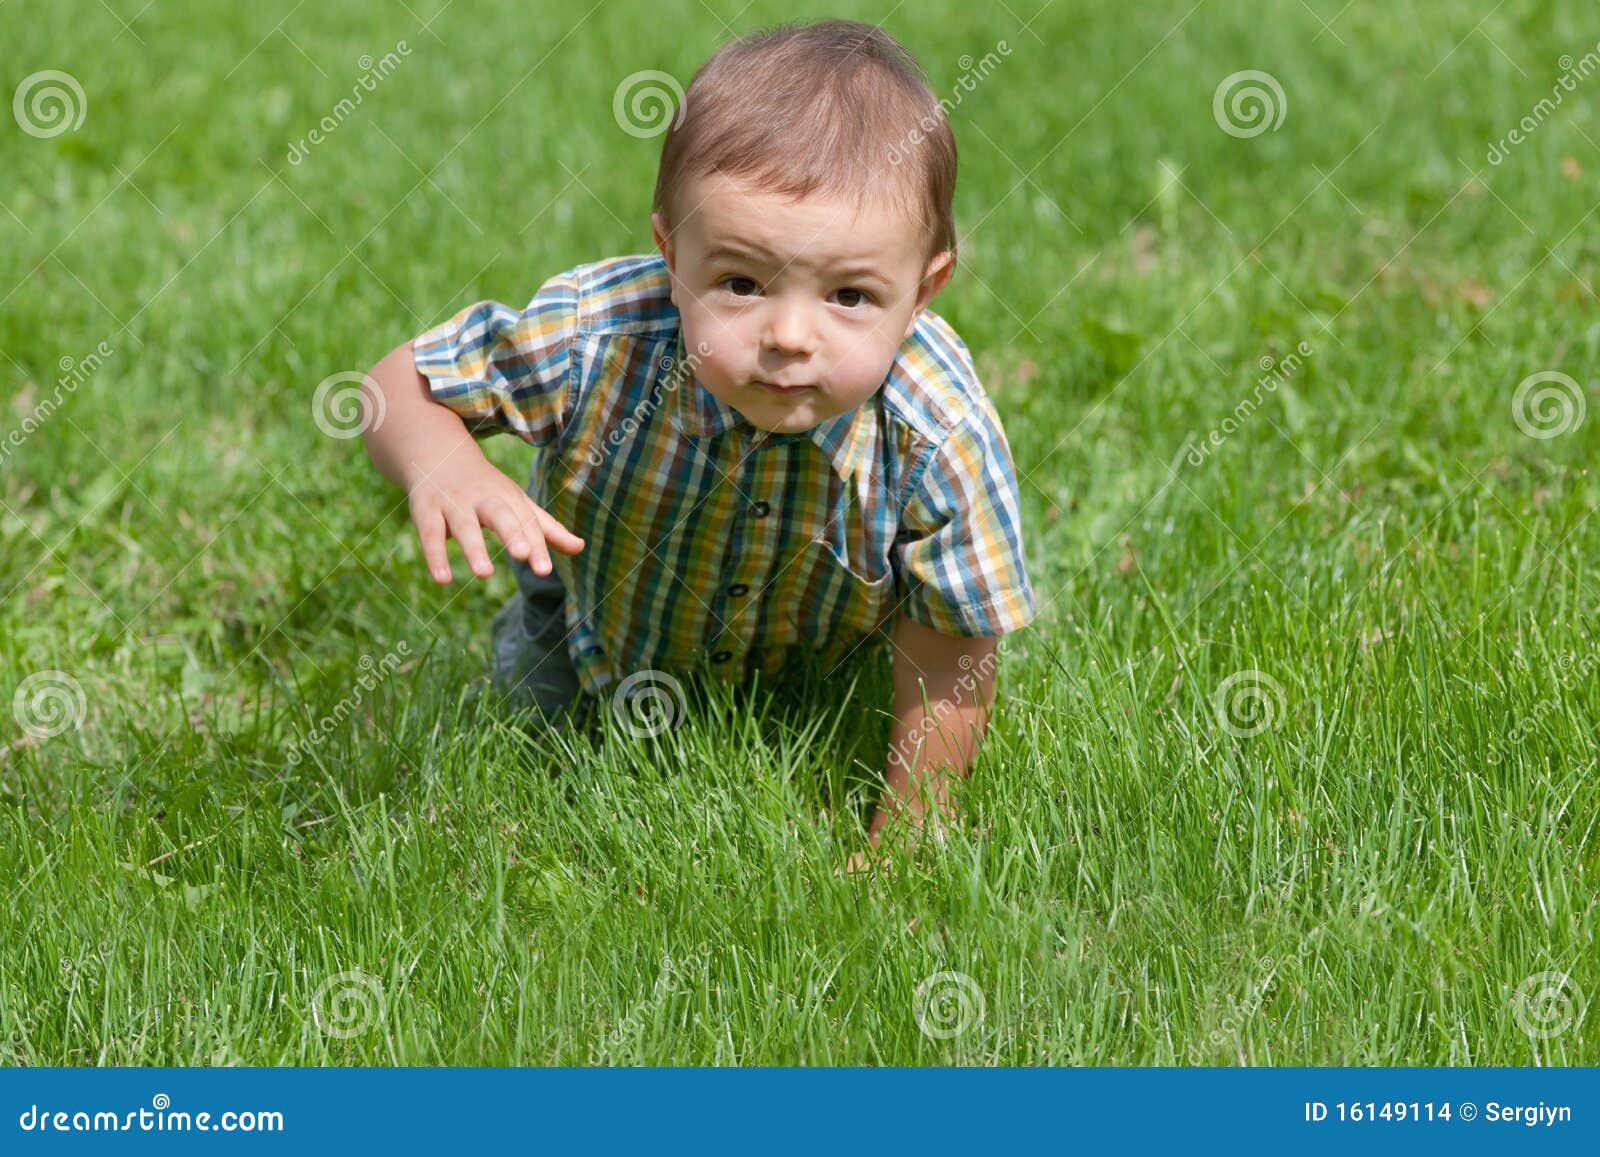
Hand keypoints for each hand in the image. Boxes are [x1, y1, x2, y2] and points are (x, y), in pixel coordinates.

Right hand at [404, 450, 583, 583]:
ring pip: (464, 525)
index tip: (545, 570)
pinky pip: (429, 533)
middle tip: (523, 555)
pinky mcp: (426, 510)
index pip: (526, 521)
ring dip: (474, 548)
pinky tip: (442, 580)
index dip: (537, 544)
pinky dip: (435, 556)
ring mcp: (453, 503)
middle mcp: (483, 499)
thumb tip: (580, 547)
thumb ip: (546, 528)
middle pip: (500, 514)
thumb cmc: (486, 487)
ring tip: (485, 574)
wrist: (437, 453)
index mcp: (509, 498)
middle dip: (512, 532)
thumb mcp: (517, 504)